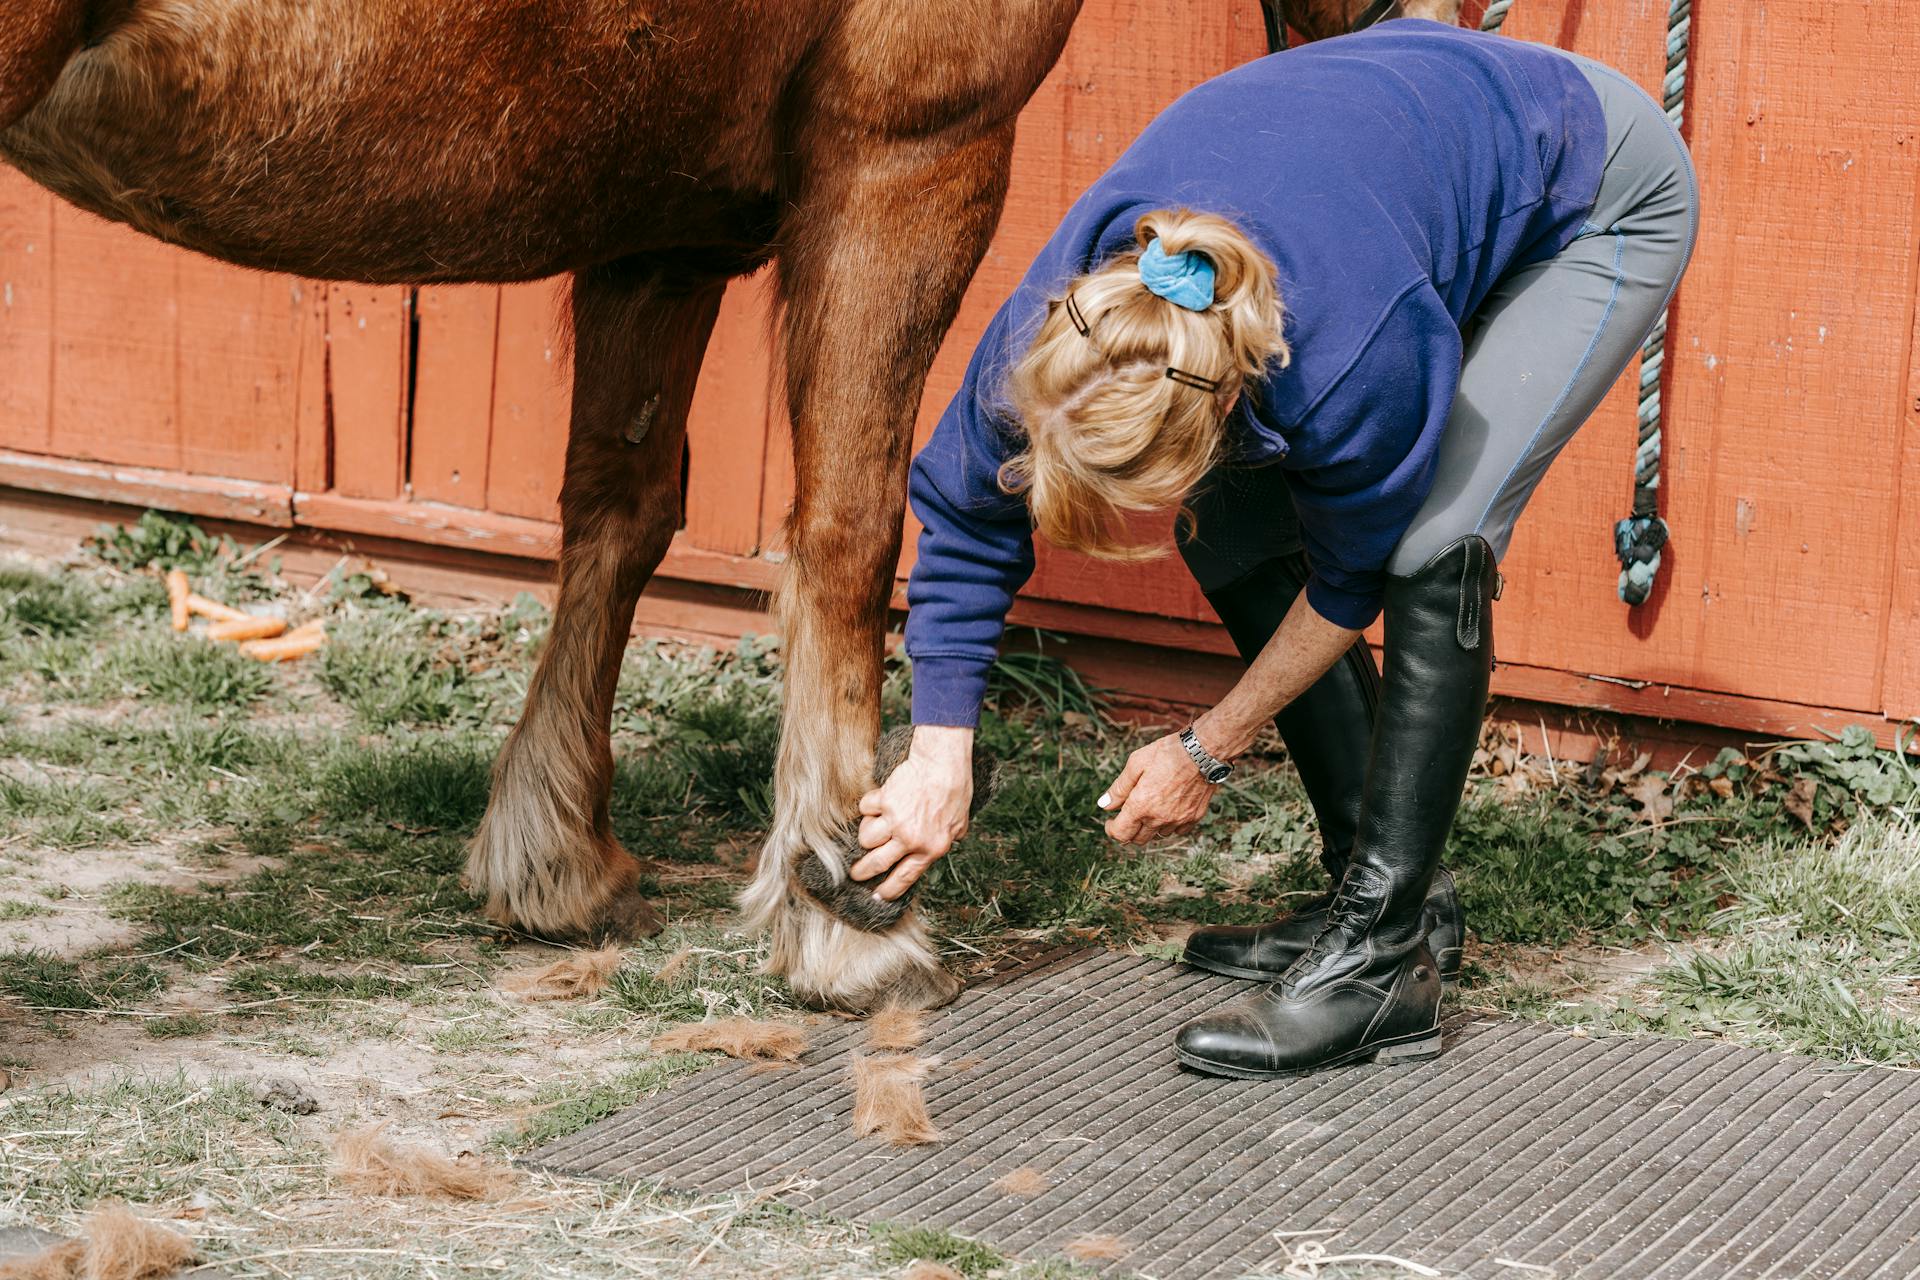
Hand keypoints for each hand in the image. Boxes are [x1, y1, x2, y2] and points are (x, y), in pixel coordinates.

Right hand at [847, 726, 973, 900]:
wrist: (943, 764)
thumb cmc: (955, 791)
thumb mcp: (960, 824)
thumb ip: (950, 839)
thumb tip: (950, 845)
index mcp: (930, 849)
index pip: (904, 877)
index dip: (888, 890)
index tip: (877, 896)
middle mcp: (910, 838)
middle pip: (876, 863)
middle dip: (861, 872)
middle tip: (855, 873)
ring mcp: (895, 820)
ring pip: (866, 838)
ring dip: (865, 836)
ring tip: (870, 832)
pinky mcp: (884, 800)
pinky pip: (865, 809)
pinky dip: (868, 806)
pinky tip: (876, 802)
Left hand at [1100, 731, 1219, 843]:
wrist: (1203, 751)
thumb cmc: (1167, 753)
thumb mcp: (1136, 763)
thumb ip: (1119, 788)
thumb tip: (1103, 805)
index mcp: (1141, 806)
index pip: (1121, 833)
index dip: (1111, 830)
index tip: (1110, 822)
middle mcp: (1159, 818)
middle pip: (1138, 839)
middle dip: (1129, 830)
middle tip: (1127, 817)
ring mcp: (1178, 820)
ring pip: (1158, 835)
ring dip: (1150, 827)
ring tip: (1149, 809)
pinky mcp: (1194, 817)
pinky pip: (1178, 831)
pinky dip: (1170, 825)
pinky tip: (1168, 810)